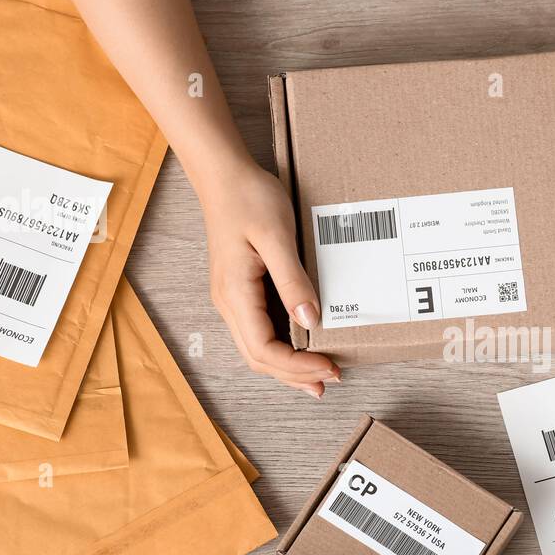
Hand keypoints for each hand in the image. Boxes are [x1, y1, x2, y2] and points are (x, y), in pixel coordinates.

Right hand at [200, 161, 338, 398]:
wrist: (223, 174)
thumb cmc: (249, 198)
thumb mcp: (277, 237)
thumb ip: (292, 281)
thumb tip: (310, 320)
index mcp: (235, 293)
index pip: (264, 349)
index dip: (297, 366)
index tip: (329, 366)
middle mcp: (229, 302)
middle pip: (258, 357)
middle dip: (294, 374)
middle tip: (331, 380)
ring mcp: (232, 297)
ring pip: (257, 348)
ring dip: (287, 366)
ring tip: (318, 376)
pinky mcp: (241, 289)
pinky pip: (260, 330)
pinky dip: (282, 347)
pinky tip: (302, 347)